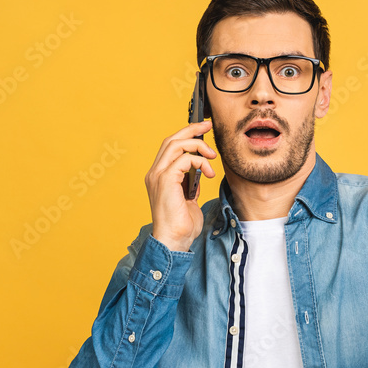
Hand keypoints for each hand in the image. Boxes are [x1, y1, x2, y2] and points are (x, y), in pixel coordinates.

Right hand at [145, 121, 216, 251]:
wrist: (174, 241)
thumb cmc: (182, 225)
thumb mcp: (189, 199)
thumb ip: (190, 183)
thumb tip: (200, 172)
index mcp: (159, 176)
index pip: (170, 147)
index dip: (186, 135)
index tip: (203, 130)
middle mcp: (155, 173)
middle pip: (171, 140)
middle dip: (192, 130)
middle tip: (208, 126)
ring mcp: (158, 175)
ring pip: (176, 145)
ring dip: (198, 146)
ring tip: (212, 157)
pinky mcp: (165, 180)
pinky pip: (184, 159)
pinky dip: (199, 161)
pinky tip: (208, 173)